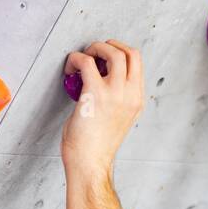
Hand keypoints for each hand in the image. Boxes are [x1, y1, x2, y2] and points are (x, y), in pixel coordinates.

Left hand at [61, 40, 143, 180]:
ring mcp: (115, 94)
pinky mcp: (95, 94)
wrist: (89, 163)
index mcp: (137, 101)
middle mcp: (130, 95)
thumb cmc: (96, 146)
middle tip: (94, 53)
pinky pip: (85, 62)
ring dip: (95, 48)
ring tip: (82, 59)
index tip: (104, 59)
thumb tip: (97, 79)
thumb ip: (115, 98)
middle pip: (130, 53)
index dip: (120, 53)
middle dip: (110, 45)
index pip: (138, 64)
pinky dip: (75, 59)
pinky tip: (69, 70)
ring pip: (112, 52)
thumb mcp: (117, 118)